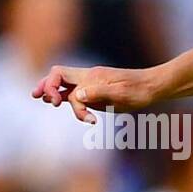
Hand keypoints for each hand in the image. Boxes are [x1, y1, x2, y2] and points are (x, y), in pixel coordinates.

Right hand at [32, 65, 160, 123]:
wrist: (154, 87)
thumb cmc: (140, 90)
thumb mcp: (121, 93)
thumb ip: (98, 93)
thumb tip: (76, 95)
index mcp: (91, 76)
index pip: (60, 74)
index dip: (51, 86)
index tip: (57, 103)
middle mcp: (89, 78)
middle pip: (58, 77)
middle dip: (46, 86)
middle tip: (37, 98)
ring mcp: (93, 86)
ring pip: (68, 88)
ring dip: (57, 95)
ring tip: (52, 103)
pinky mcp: (99, 94)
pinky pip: (80, 96)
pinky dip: (75, 105)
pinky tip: (85, 117)